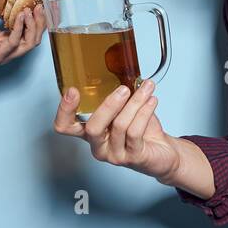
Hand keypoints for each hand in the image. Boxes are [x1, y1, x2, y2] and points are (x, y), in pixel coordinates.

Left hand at [0, 0, 46, 80]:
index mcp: (7, 40)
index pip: (30, 31)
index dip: (38, 18)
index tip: (41, 3)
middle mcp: (10, 49)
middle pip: (34, 37)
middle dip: (40, 21)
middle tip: (40, 5)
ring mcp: (5, 53)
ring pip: (30, 42)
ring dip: (33, 25)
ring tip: (30, 9)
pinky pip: (14, 41)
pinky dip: (19, 27)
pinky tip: (19, 15)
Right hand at [54, 79, 182, 183]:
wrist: (163, 151)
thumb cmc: (141, 130)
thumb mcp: (124, 110)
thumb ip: (117, 96)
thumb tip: (122, 70)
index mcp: (89, 132)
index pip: (65, 126)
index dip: (64, 110)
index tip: (73, 90)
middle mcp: (98, 145)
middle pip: (93, 128)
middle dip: (109, 105)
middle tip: (124, 89)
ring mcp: (114, 154)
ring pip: (119, 126)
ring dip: (135, 103)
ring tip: (146, 88)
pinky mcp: (133, 157)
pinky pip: (136, 132)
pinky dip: (144, 112)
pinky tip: (151, 101)